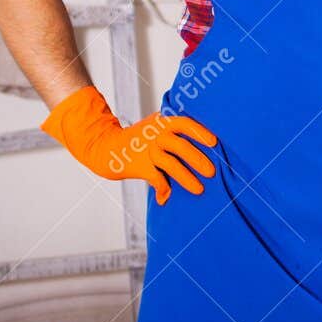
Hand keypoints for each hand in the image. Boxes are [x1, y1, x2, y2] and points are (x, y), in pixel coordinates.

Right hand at [40, 85, 217, 205]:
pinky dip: (163, 189)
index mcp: (163, 122)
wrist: (106, 148)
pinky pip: (156, 178)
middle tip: (212, 172)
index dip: (200, 132)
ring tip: (199, 189)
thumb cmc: (141, 139)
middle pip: (181, 146)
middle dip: (198, 160)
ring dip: (186, 178)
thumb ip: (175, 131)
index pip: (184, 123)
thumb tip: (207, 141)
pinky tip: (166, 198)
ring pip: (171, 164)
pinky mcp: (138, 165)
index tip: (214, 143)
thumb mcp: (156, 126)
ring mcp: (146, 150)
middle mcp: (155, 134)